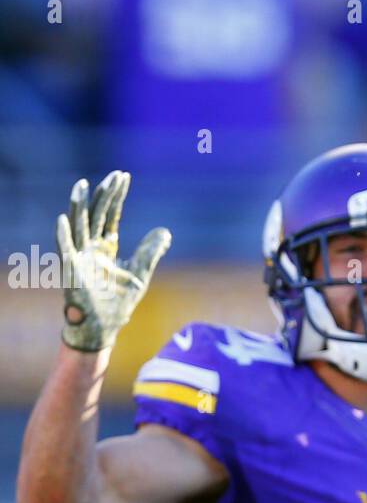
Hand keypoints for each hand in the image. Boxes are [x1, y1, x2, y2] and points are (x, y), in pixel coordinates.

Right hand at [57, 171, 170, 351]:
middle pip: (96, 214)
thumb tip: (166, 232)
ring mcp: (80, 257)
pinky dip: (64, 235)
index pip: (110, 214)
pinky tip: (64, 219)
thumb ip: (151, 252)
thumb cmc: (119, 301)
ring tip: (83, 184)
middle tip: (115, 176)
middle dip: (105, 195)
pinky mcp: (72, 270)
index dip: (116, 196)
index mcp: (106, 246)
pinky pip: (66, 250)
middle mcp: (91, 247)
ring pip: (78, 225)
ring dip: (79, 205)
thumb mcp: (140, 273)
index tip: (123, 177)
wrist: (105, 326)